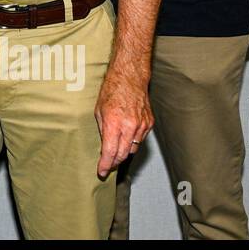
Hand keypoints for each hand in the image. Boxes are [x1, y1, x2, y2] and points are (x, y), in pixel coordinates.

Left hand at [95, 63, 153, 177]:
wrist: (130, 78)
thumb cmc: (111, 91)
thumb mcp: (99, 112)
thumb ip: (103, 131)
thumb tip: (105, 148)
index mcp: (114, 123)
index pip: (110, 152)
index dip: (105, 165)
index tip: (101, 172)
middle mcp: (130, 126)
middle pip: (123, 154)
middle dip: (114, 162)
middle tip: (108, 166)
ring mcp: (142, 126)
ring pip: (133, 149)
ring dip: (124, 152)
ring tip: (116, 152)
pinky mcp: (149, 123)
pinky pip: (140, 139)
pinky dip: (132, 141)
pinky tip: (126, 137)